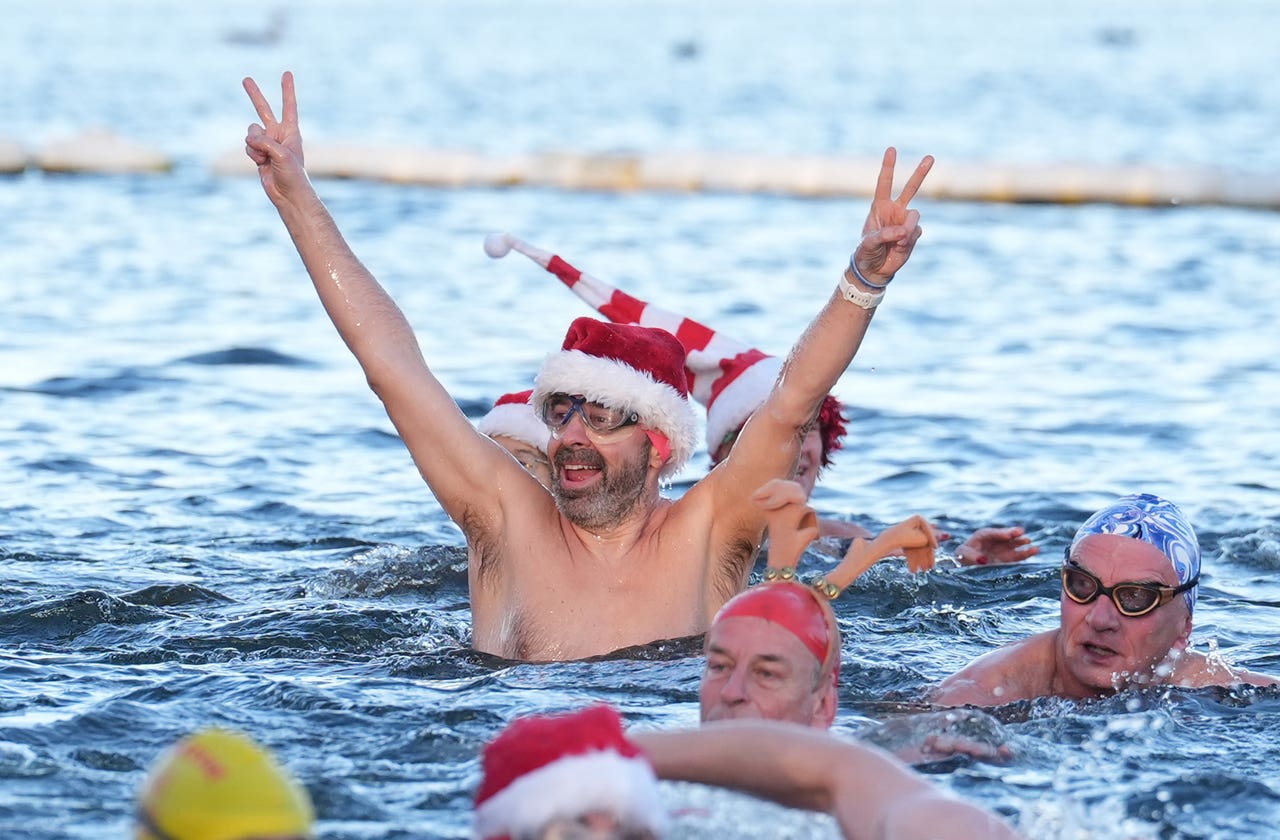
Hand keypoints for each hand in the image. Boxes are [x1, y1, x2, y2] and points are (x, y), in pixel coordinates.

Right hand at [242, 71, 305, 204]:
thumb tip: (248, 138)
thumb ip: (264, 141)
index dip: (287, 90)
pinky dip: (251, 154)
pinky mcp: (258, 153)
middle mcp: (278, 134)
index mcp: (291, 131)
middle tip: (246, 79)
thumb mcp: (281, 154)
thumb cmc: (292, 174)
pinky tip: (261, 164)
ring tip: (265, 158)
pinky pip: (247, 146)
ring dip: (254, 145)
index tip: (287, 73)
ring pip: (250, 133)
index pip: (289, 106)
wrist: (289, 195)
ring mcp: (267, 143)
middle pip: (263, 110)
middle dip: (255, 95)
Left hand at [852, 147, 934, 284]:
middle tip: (930, 157)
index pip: (884, 183)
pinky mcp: (913, 234)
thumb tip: (904, 231)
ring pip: (915, 216)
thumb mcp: (869, 243)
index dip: (888, 167)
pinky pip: (916, 232)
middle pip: (910, 188)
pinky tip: (899, 248)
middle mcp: (895, 211)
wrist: (874, 270)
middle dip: (920, 173)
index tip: (892, 150)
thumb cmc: (865, 253)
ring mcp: (906, 222)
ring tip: (897, 242)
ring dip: (907, 229)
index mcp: (880, 207)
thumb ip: (885, 234)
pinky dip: (908, 242)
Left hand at [956, 526, 1039, 565]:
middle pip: (1004, 536)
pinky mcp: (1006, 558)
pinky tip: (1034, 550)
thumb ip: (972, 557)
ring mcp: (1001, 549)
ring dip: (1021, 543)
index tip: (1009, 534)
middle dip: (1012, 534)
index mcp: (981, 536)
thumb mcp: (963, 555)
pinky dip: (1025, 553)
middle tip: (1021, 533)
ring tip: (1030, 542)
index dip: (1000, 533)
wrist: (964, 564)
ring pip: (1013, 544)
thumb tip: (984, 560)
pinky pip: (1016, 555)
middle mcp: (993, 541)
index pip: (991, 533)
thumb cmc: (962, 557)